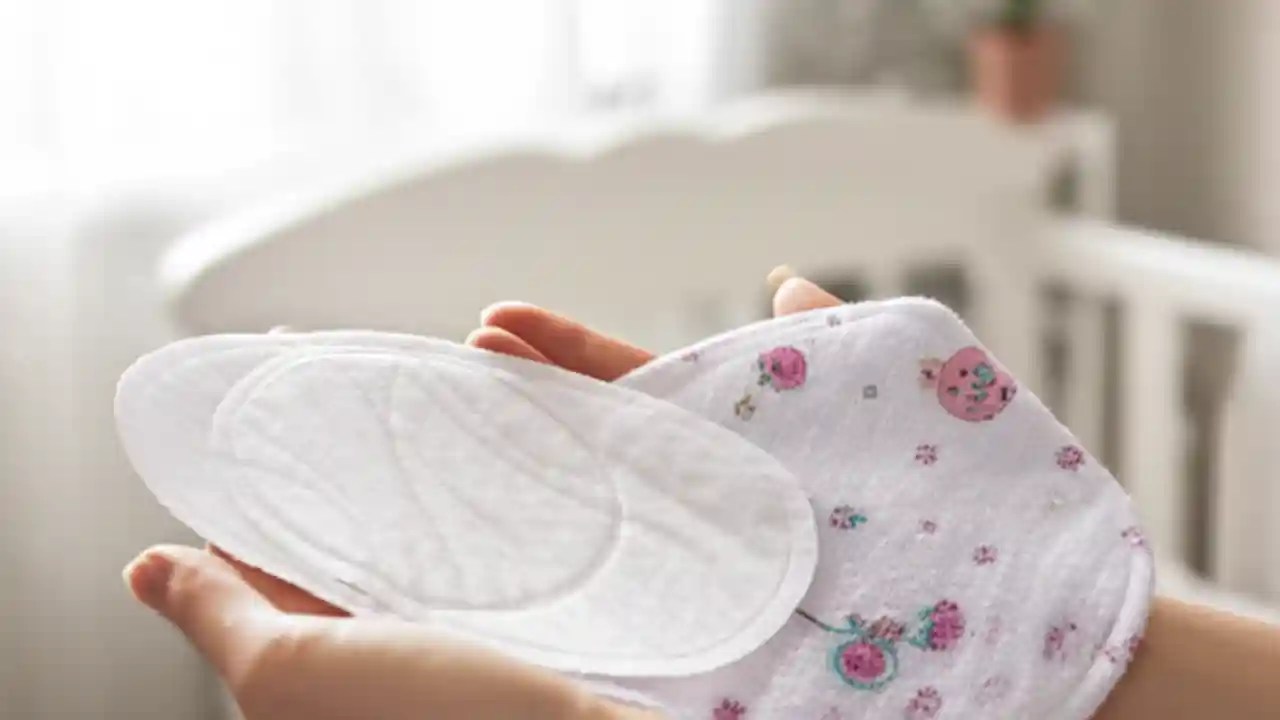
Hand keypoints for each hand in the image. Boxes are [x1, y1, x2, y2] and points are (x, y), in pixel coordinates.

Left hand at [124, 269, 837, 718]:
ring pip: (527, 463)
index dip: (293, 488)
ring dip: (490, 389)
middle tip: (380, 362)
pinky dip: (567, 368)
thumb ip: (228, 619)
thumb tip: (147, 568)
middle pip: (434, 505)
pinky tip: (515, 334)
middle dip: (409, 430)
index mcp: (393, 647)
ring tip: (462, 340)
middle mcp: (477, 611)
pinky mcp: (639, 530)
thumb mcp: (303, 677)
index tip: (273, 417)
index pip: (323, 559)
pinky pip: (604, 431)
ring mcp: (566, 574)